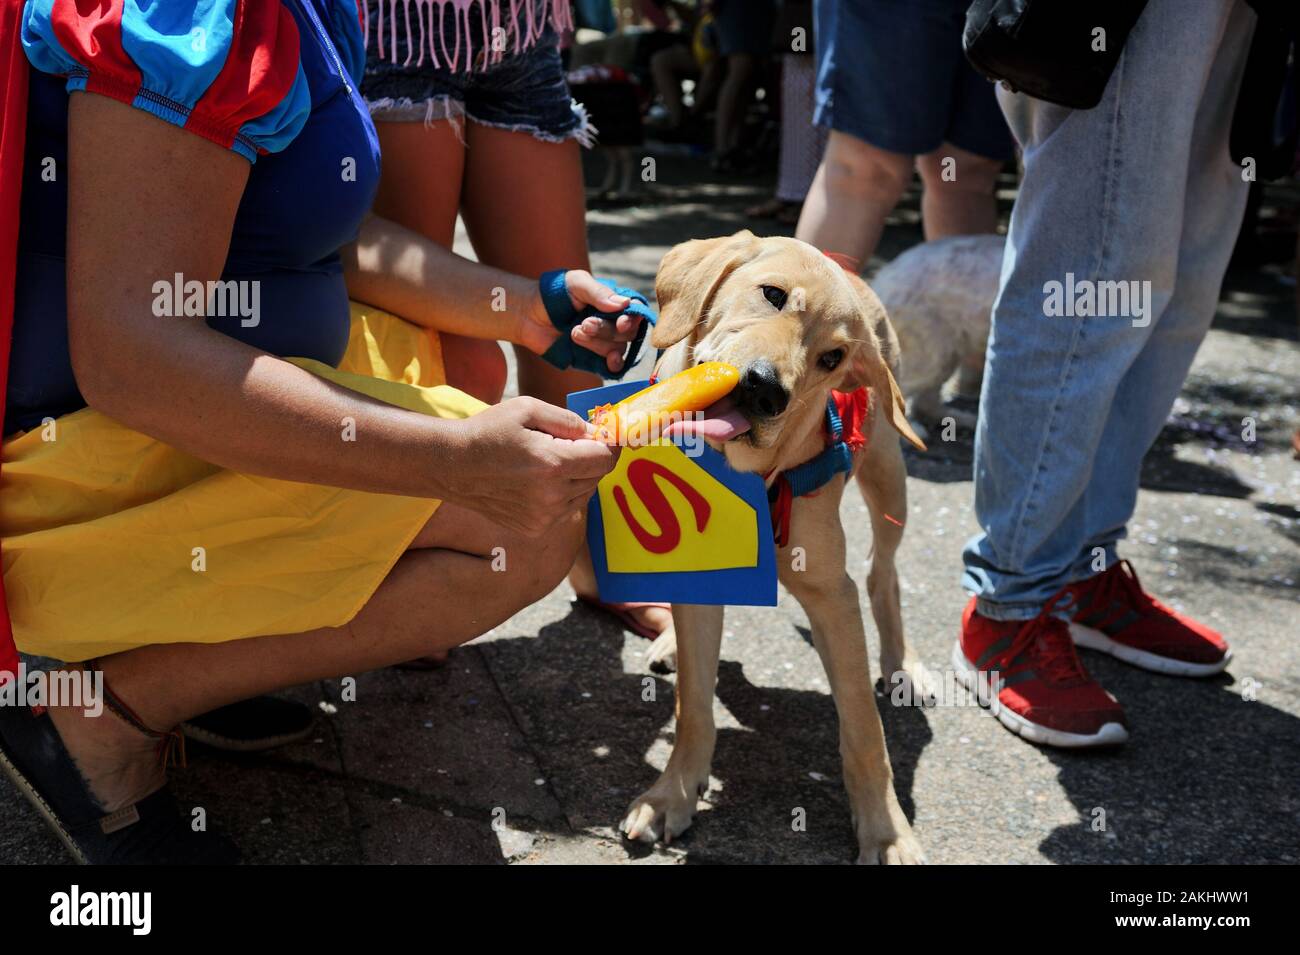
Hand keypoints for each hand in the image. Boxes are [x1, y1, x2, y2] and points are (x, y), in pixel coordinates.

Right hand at [441, 397, 618, 536]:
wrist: (452, 467)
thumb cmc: (488, 432)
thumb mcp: (527, 409)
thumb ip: (568, 419)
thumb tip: (597, 431)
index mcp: (553, 464)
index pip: (605, 458)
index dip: (609, 444)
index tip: (605, 435)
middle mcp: (552, 496)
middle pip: (597, 476)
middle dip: (592, 458)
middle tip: (572, 444)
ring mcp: (543, 517)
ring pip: (584, 494)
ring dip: (578, 476)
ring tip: (549, 461)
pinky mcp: (535, 529)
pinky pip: (566, 509)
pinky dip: (562, 494)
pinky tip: (538, 481)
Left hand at [521, 270, 645, 373]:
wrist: (529, 314)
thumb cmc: (554, 293)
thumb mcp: (577, 283)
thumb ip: (600, 292)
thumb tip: (625, 304)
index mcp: (613, 303)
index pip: (635, 312)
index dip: (632, 319)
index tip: (620, 322)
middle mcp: (613, 323)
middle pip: (628, 333)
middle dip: (607, 330)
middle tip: (584, 323)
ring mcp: (604, 343)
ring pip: (617, 349)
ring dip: (598, 343)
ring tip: (573, 332)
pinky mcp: (593, 360)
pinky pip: (611, 367)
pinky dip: (613, 365)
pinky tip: (609, 361)